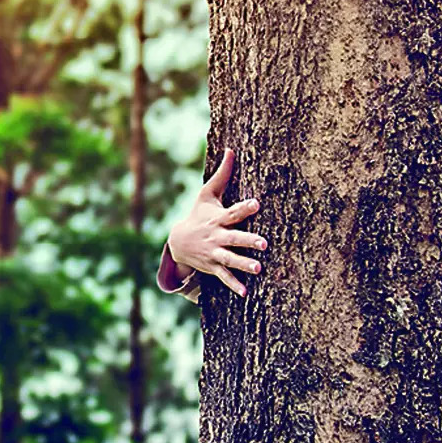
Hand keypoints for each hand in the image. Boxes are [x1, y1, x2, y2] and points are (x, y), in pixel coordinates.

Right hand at [168, 148, 266, 296]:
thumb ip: (222, 174)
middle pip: (234, 238)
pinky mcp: (213, 267)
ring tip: (258, 268)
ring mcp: (214, 253)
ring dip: (243, 264)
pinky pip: (224, 277)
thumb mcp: (207, 194)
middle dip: (248, 240)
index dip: (244, 207)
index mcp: (218, 218)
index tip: (256, 203)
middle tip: (264, 243)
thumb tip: (232, 149)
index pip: (233, 212)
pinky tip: (246, 293)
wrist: (177, 241)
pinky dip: (234, 285)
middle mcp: (217, 236)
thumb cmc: (199, 214)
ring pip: (230, 259)